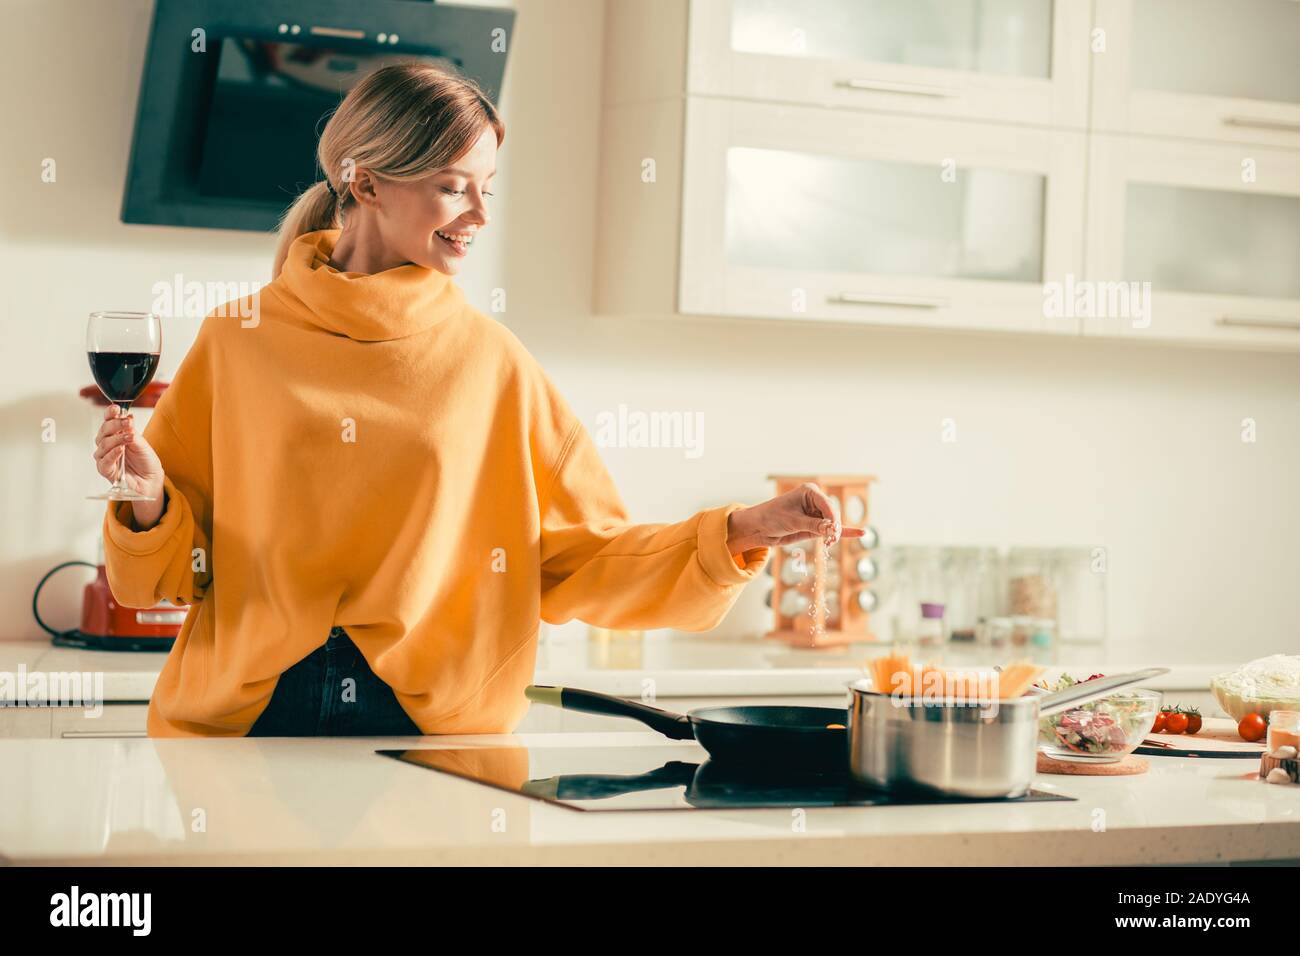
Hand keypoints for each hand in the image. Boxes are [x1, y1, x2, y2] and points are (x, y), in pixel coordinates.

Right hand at [93, 405, 165, 526]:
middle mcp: (108, 444)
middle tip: (127, 423)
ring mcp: (105, 457)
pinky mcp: (106, 470)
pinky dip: (112, 454)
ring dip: (116, 439)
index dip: (110, 413)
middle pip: (103, 431)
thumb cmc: (145, 460)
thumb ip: (132, 432)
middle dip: (115, 425)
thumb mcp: (142, 443)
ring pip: (103, 444)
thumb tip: (127, 417)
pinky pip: (104, 461)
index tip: (116, 408)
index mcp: (116, 434)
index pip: (108, 420)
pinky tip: (121, 449)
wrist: (151, 479)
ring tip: (129, 437)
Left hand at [726, 482, 864, 553]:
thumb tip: (832, 530)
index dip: (833, 519)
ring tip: (829, 543)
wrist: (758, 528)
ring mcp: (815, 513)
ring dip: (832, 535)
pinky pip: (831, 529)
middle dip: (833, 529)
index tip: (833, 532)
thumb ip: (813, 525)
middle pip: (833, 515)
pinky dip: (843, 532)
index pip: (828, 505)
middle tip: (829, 541)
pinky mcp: (814, 526)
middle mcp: (815, 501)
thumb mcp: (792, 521)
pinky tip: (860, 533)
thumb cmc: (771, 518)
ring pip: (832, 525)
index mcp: (810, 491)